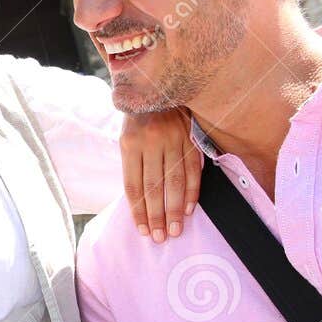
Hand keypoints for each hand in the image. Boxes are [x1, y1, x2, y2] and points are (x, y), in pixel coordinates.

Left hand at [119, 108, 199, 241]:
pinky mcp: (190, 137)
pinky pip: (192, 170)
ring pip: (174, 182)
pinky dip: (191, 192)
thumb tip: (141, 201)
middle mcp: (150, 143)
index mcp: (129, 144)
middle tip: (160, 238)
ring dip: (174, 210)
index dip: (138, 211)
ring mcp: (172, 139)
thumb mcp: (128, 137)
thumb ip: (134, 165)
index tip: (142, 231)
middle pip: (153, 188)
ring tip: (174, 230)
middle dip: (156, 216)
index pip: (133, 186)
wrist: (157, 83)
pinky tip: (187, 209)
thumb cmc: (140, 117)